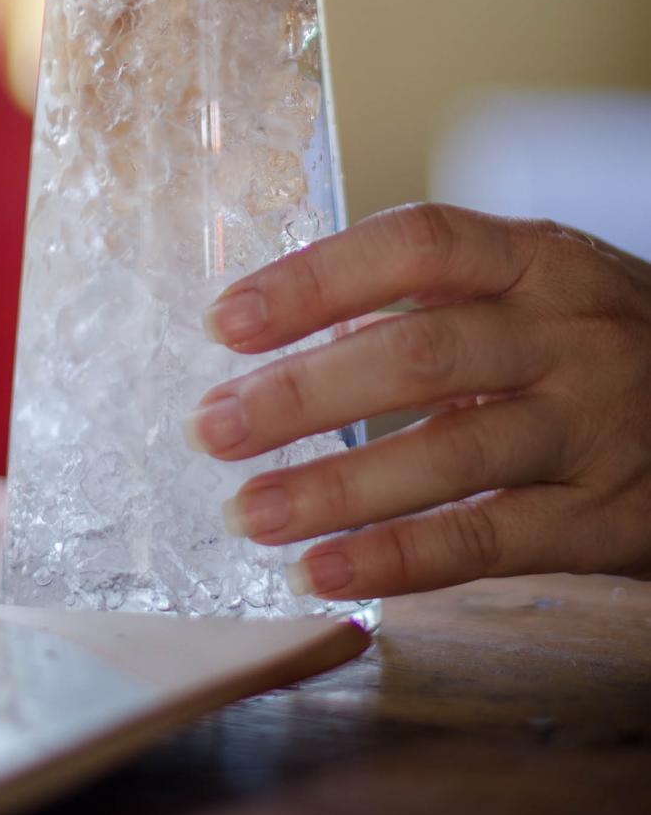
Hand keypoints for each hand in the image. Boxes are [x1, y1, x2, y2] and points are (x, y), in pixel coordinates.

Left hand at [185, 204, 650, 598]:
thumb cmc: (600, 341)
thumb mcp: (537, 289)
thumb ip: (432, 300)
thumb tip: (293, 325)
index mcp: (538, 260)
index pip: (417, 244)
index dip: (315, 279)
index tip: (225, 320)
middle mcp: (568, 334)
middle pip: (420, 353)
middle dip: (302, 393)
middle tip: (210, 427)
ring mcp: (591, 425)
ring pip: (450, 453)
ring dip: (333, 487)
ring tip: (245, 511)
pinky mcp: (605, 517)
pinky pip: (488, 539)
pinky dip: (397, 558)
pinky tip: (320, 570)